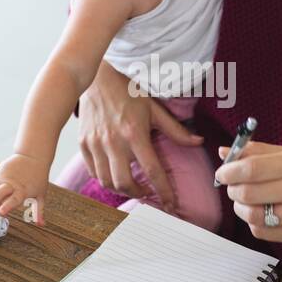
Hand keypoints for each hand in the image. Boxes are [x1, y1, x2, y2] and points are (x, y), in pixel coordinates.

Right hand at [0, 154, 48, 223]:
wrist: (33, 156)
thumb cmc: (38, 178)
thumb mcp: (41, 195)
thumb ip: (38, 211)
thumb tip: (41, 225)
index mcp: (22, 190)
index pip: (13, 200)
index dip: (6, 207)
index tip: (0, 214)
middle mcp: (11, 183)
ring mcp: (3, 176)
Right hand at [77, 61, 201, 210]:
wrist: (98, 77)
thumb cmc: (129, 91)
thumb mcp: (155, 109)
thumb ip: (176, 130)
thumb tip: (198, 142)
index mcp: (134, 133)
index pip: (152, 171)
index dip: (163, 191)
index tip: (170, 203)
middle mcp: (113, 141)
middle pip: (125, 183)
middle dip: (139, 193)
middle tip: (147, 192)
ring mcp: (96, 143)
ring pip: (107, 181)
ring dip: (122, 189)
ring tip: (132, 185)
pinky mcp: (83, 143)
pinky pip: (93, 172)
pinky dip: (105, 179)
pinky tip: (115, 174)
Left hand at [215, 141, 281, 243]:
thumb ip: (257, 152)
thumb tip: (223, 152)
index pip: (252, 169)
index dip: (230, 172)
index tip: (222, 173)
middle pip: (248, 193)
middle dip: (233, 190)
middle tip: (234, 187)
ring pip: (252, 216)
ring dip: (240, 208)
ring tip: (246, 201)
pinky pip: (261, 232)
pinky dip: (253, 223)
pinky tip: (261, 214)